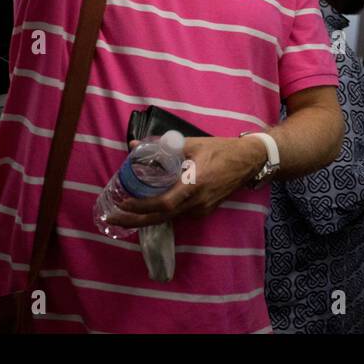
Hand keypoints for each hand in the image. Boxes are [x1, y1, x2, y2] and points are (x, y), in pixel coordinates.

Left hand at [110, 135, 266, 228]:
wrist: (250, 161)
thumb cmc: (222, 150)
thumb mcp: (192, 144)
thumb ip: (163, 146)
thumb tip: (134, 144)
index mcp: (195, 184)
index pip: (164, 203)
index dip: (142, 206)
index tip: (123, 203)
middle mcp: (198, 202)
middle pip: (162, 218)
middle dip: (135, 220)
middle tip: (113, 217)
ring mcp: (202, 209)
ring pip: (169, 218)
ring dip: (147, 216)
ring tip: (127, 211)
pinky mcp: (204, 210)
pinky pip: (179, 214)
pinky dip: (161, 212)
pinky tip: (150, 206)